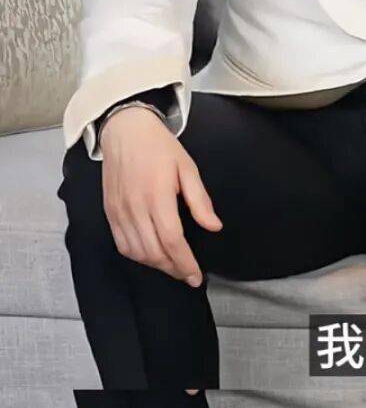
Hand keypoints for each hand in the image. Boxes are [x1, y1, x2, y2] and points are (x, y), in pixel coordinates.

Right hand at [99, 106, 222, 286]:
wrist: (125, 130)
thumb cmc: (160, 147)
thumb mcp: (187, 168)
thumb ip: (200, 200)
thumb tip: (214, 227)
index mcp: (157, 196)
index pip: (172, 240)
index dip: (185, 262)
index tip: (196, 276)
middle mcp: (135, 208)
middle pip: (154, 251)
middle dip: (173, 269)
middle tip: (189, 275)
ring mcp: (119, 212)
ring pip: (137, 252)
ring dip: (156, 265)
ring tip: (174, 267)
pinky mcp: (110, 212)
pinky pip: (122, 244)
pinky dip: (138, 256)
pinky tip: (152, 256)